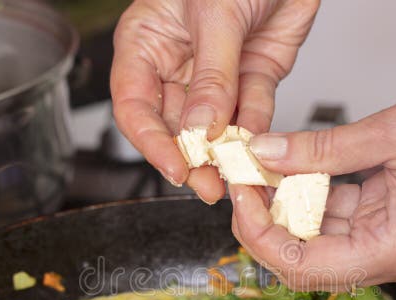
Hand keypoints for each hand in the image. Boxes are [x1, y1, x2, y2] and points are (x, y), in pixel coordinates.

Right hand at [111, 0, 318, 202]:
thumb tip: (199, 130)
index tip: (175, 168)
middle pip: (175, 126)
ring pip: (214, 127)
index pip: (136, 106)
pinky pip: (251, 114)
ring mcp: (216, 74)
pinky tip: (259, 155)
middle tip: (209, 186)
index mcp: (147, 43)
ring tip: (237, 182)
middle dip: (192, 159)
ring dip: (225, 156)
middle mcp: (177, 63)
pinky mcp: (253, 75)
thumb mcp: (216, 14)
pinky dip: (256, 136)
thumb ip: (210, 77)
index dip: (152, 143)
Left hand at [231, 79, 395, 290]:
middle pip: (306, 258)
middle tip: (244, 180)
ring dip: (288, 206)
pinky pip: (340, 218)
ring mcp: (391, 242)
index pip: (304, 266)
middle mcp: (391, 257)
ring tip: (263, 168)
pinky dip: (314, 195)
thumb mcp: (392, 132)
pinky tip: (295, 167)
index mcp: (395, 250)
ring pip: (319, 238)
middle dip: (268, 221)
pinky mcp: (392, 222)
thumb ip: (321, 149)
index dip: (262, 235)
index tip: (241, 196)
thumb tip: (267, 154)